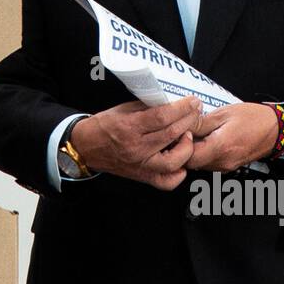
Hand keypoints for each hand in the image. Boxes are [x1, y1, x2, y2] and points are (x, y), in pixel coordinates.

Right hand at [70, 96, 202, 190]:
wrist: (86, 147)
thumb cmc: (104, 125)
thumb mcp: (123, 109)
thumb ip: (147, 107)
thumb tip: (171, 102)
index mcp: (128, 127)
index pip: (161, 117)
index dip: (181, 108)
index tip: (193, 101)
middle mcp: (136, 148)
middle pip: (171, 135)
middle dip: (189, 120)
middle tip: (196, 111)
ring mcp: (140, 165)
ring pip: (174, 161)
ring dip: (187, 146)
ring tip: (187, 135)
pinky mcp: (142, 177)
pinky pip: (167, 182)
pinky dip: (179, 173)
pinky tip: (181, 160)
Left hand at [186, 102, 283, 171]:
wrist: (277, 129)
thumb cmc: (254, 118)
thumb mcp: (224, 114)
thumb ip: (200, 122)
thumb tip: (181, 126)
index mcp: (221, 148)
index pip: (188, 157)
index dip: (179, 145)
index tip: (179, 132)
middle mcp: (223, 162)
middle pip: (192, 163)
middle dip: (184, 149)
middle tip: (183, 132)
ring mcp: (226, 166)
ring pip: (199, 165)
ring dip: (194, 151)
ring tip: (196, 134)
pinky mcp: (229, 166)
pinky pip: (209, 163)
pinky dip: (203, 153)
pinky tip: (206, 139)